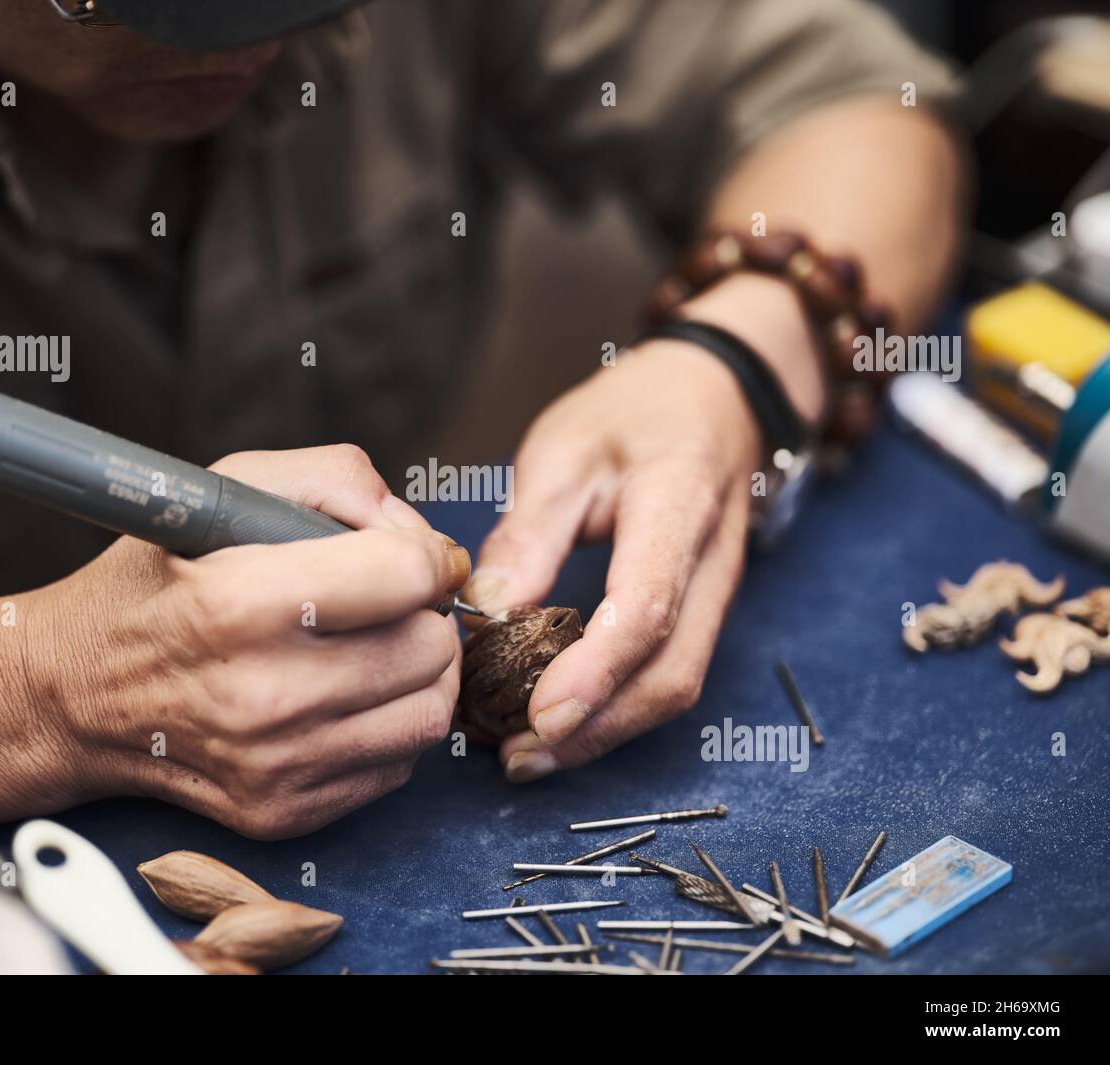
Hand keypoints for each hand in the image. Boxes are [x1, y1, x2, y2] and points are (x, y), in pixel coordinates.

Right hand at [37, 445, 468, 838]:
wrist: (74, 696)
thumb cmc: (157, 582)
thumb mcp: (225, 491)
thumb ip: (335, 479)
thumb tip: (419, 535)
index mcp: (243, 602)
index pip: (408, 575)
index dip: (428, 554)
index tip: (415, 556)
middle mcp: (264, 694)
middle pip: (429, 647)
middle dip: (421, 613)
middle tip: (386, 604)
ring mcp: (276, 765)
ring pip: (429, 713)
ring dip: (420, 673)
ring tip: (378, 647)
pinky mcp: (284, 812)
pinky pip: (397, 764)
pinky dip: (389, 724)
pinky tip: (345, 698)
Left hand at [461, 341, 765, 780]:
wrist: (713, 395)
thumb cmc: (631, 414)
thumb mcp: (562, 452)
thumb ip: (529, 534)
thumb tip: (487, 614)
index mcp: (678, 505)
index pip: (646, 607)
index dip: (594, 671)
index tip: (537, 717)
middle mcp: (713, 563)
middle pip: (671, 672)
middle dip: (596, 729)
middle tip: (517, 756)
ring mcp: (718, 593)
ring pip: (676, 684)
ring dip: (605, 732)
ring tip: (528, 754)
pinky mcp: (704, 610)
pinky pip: (670, 672)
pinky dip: (617, 708)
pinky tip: (562, 721)